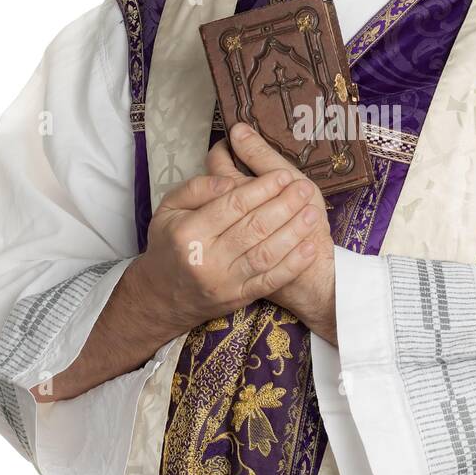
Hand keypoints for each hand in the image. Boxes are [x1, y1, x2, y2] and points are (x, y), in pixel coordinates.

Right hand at [133, 152, 323, 336]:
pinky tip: (309, 248)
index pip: (233, 205)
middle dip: (285, 206)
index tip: (283, 176)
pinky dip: (293, 265)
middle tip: (305, 189)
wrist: (162, 297)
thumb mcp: (168, 209)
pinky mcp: (239, 298)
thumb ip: (197, 189)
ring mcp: (225, 282)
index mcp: (188, 232)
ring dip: (294, 232)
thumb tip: (230, 180)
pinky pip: (271, 281)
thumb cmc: (169, 245)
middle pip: (254, 227)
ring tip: (313, 212)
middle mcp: (207, 258)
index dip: (262, 189)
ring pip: (266, 253)